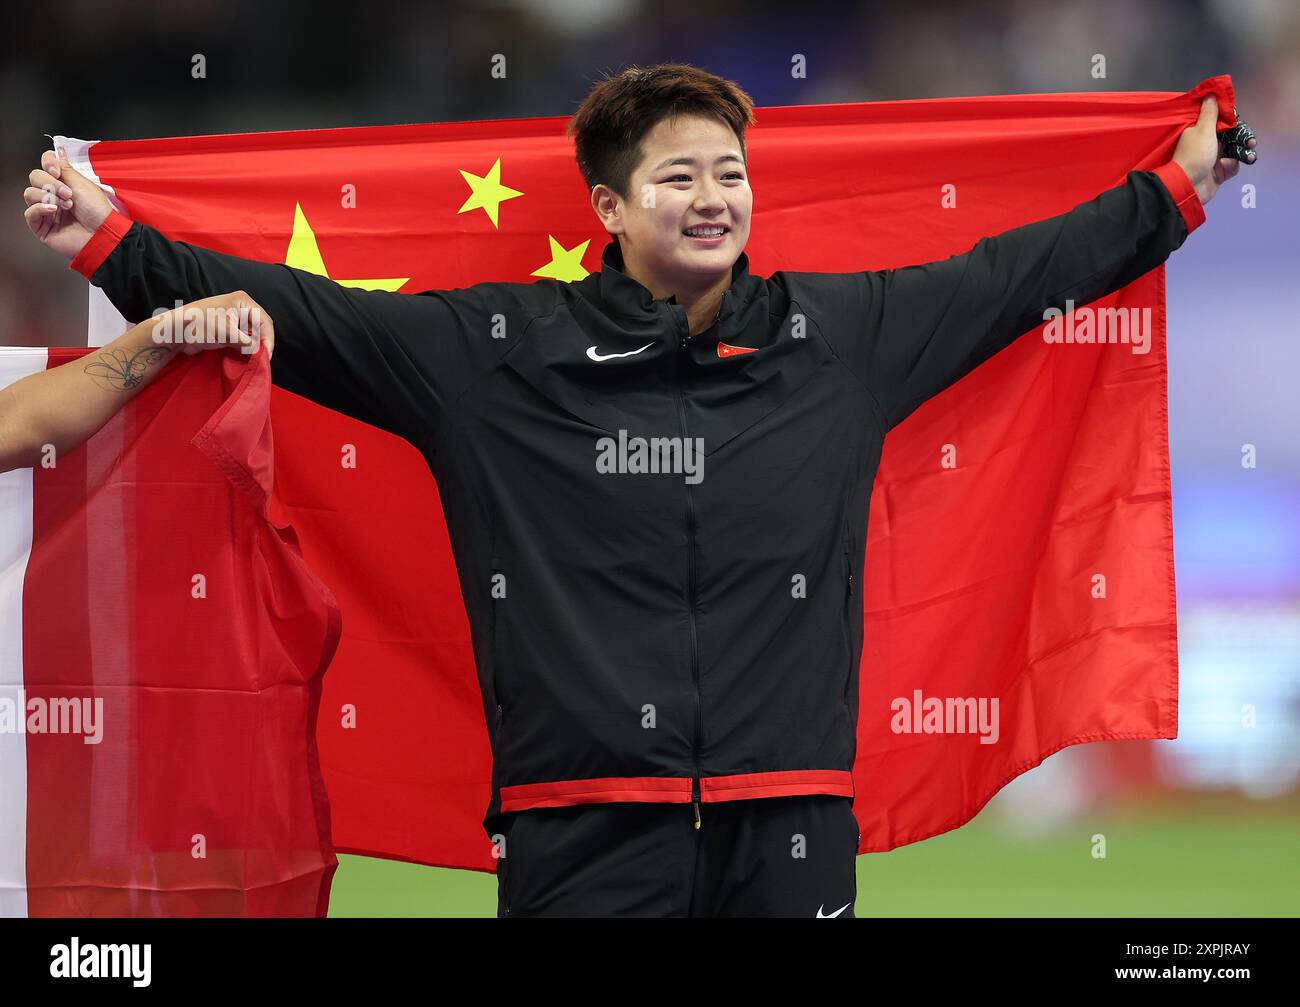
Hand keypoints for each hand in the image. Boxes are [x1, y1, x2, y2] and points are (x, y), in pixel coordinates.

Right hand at [23, 146, 113, 259]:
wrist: (102, 234)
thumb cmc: (98, 211)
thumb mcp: (82, 183)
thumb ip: (65, 167)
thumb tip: (58, 150)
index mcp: (64, 183)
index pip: (45, 165)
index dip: (48, 164)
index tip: (57, 170)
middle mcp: (53, 195)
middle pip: (35, 177)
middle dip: (50, 183)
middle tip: (68, 193)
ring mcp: (46, 210)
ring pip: (30, 193)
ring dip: (48, 197)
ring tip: (67, 205)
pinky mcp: (41, 226)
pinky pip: (29, 212)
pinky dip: (40, 208)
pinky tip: (53, 210)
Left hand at [152, 291, 275, 358]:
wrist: (175, 331)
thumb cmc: (199, 325)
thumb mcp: (226, 333)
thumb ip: (246, 342)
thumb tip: (258, 352)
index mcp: (242, 301)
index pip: (264, 320)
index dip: (268, 338)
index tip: (266, 355)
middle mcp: (240, 308)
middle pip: (260, 327)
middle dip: (262, 343)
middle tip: (262, 359)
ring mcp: (234, 319)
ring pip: (252, 335)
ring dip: (254, 347)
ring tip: (254, 360)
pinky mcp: (228, 330)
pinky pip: (243, 340)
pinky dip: (245, 349)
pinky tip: (245, 357)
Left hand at [1173, 95, 1257, 205]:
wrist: (1188, 186)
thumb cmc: (1194, 156)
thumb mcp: (1203, 130)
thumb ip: (1210, 113)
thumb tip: (1210, 94)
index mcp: (1201, 132)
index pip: (1221, 122)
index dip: (1232, 121)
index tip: (1239, 122)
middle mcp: (1207, 144)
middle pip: (1231, 136)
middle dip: (1242, 138)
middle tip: (1250, 142)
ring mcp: (1213, 159)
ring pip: (1234, 151)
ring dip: (1242, 153)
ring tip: (1249, 155)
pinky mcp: (1218, 173)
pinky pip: (1232, 166)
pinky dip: (1231, 166)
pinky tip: (1224, 166)